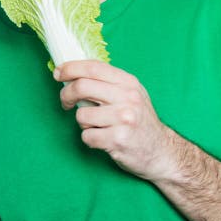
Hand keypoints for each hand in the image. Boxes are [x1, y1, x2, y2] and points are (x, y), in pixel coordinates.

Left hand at [54, 60, 176, 181]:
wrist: (162, 153)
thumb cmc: (139, 121)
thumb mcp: (130, 94)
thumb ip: (106, 82)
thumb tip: (72, 72)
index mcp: (128, 83)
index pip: (93, 67)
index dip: (70, 68)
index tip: (58, 73)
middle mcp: (128, 98)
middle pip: (81, 86)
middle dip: (66, 95)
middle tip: (65, 103)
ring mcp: (124, 119)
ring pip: (81, 115)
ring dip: (83, 123)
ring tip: (98, 126)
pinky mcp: (118, 139)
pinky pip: (87, 136)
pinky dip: (90, 139)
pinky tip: (103, 140)